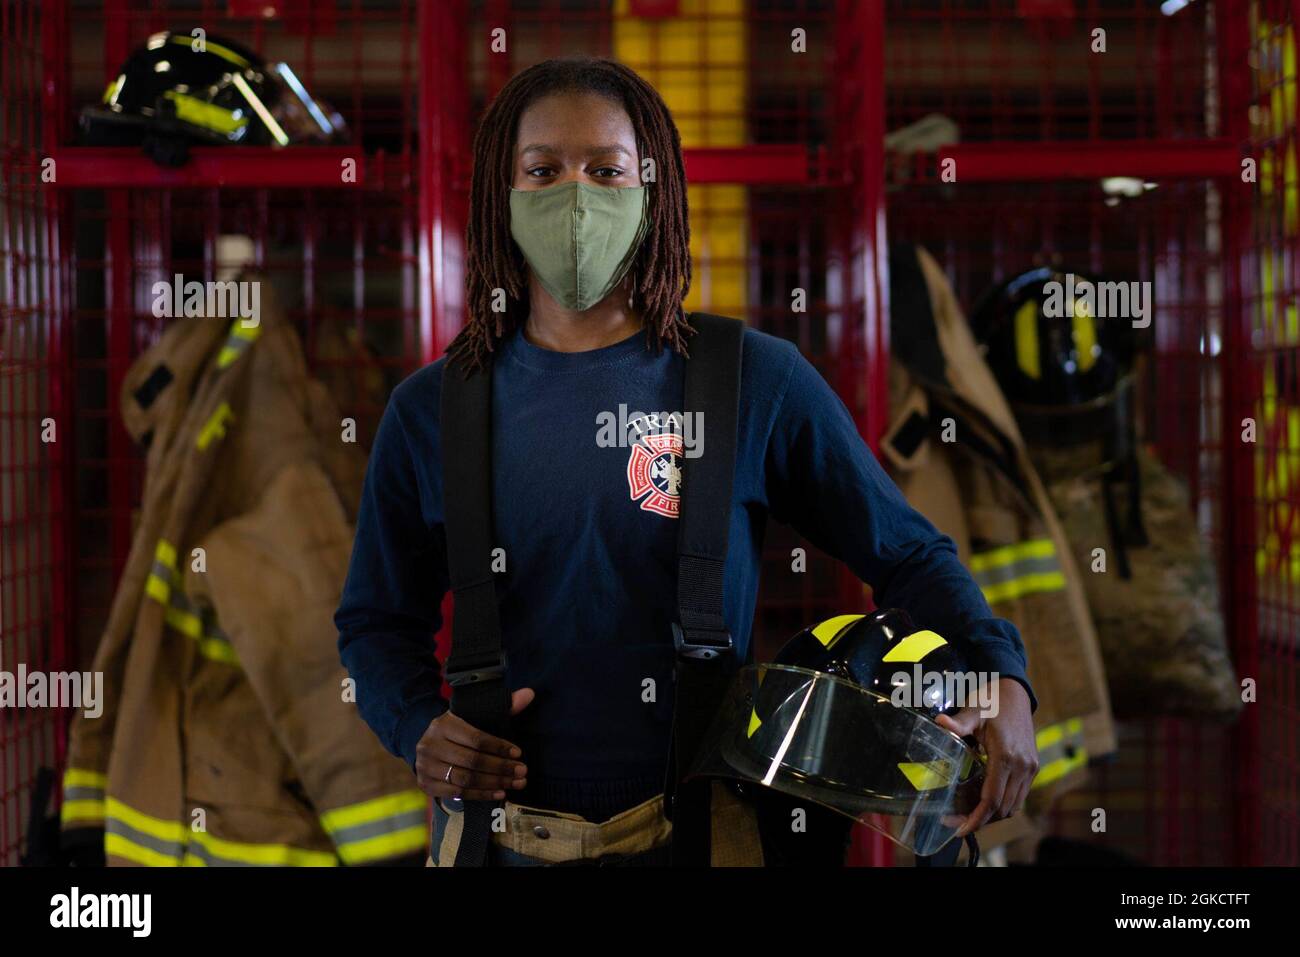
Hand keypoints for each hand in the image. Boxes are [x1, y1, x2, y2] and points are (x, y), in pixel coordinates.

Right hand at [415, 687, 534, 800]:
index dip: (499, 747)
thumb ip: (504, 706)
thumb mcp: (474, 716)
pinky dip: (481, 794)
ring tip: (515, 783)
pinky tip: (499, 793)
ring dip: (495, 783)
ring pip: (466, 779)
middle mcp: (431, 745)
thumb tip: (529, 694)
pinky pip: (458, 793)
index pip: (476, 738)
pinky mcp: (427, 785)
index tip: (518, 753)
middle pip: (472, 760)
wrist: (427, 747)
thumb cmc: (458, 731)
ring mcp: (426, 767)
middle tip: (522, 771)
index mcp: (443, 724)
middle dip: (501, 767)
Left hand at [934, 678, 1037, 836]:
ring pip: (1013, 805)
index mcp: (1006, 756)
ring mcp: (1030, 768)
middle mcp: (1022, 766)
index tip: (960, 829)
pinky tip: (984, 801)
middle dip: (980, 820)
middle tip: (955, 822)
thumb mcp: (973, 710)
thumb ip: (958, 723)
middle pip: (1002, 808)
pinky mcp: (1032, 767)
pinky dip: (1003, 804)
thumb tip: (939, 722)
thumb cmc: (991, 700)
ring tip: (967, 815)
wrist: (1014, 691)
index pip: (992, 800)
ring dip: (992, 815)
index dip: (976, 819)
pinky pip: (1019, 796)